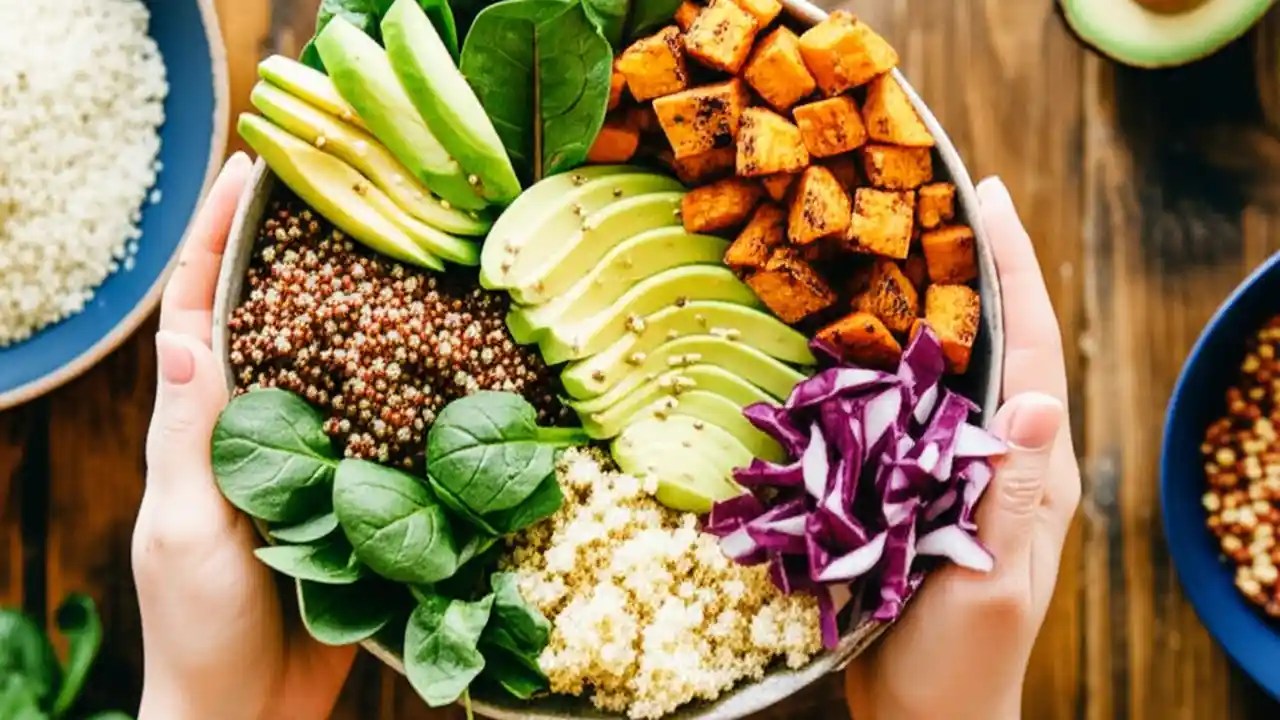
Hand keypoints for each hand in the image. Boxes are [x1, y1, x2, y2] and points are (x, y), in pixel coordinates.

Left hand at [131, 154, 355, 719]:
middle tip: (349, 188)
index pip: (201, 307)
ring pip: (334, 364)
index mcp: (201, 420)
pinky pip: (382, 427)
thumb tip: (186, 334)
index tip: (256, 167)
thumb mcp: (185, 526)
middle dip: (297, 248)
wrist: (251, 709)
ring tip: (406, 250)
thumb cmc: (199, 623)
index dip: (219, 235)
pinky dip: (408, 386)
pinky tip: (449, 356)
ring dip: (360, 307)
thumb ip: (193, 436)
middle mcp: (256, 423)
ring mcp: (309, 455)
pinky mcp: (355, 492)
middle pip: (272, 317)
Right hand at [844, 178, 1081, 719]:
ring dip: (937, 306)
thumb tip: (1042, 396)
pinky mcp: (928, 492)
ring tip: (900, 246)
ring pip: (960, 373)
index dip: (1014, 270)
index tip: (988, 196)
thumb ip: (1014, 493)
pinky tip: (859, 340)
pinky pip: (919, 412)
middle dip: (981, 268)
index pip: (1033, 351)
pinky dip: (897, 363)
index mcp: (1036, 472)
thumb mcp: (989, 581)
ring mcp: (968, 475)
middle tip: (942, 199)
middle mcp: (1008, 460)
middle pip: (1003, 345)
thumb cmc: (959, 663)